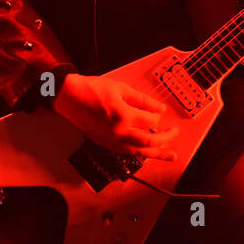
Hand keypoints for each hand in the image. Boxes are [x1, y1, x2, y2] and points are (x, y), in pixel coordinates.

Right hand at [52, 73, 178, 163]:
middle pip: (149, 141)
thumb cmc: (90, 90)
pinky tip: (146, 153)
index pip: (151, 120)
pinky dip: (139, 153)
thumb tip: (159, 108)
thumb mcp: (120, 88)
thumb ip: (142, 100)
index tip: (161, 111)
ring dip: (156, 153)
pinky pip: (127, 153)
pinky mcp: (105, 143)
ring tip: (169, 155)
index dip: (159, 115)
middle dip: (165, 139)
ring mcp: (111, 140)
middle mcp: (118, 132)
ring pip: (139, 152)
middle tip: (174, 133)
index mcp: (123, 116)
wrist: (68, 97)